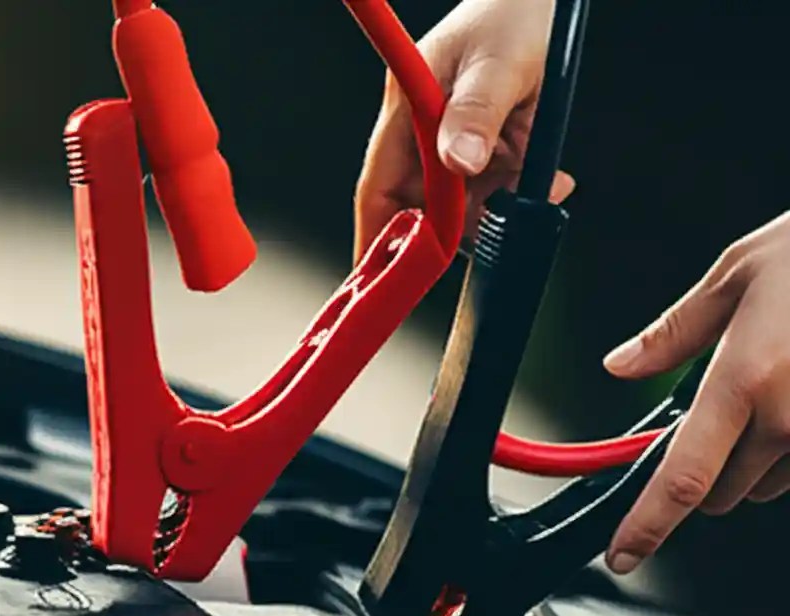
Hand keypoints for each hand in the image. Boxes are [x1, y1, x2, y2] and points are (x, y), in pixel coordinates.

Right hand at [354, 0, 575, 261]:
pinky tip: (545, 177)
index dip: (376, 238)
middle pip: (424, 204)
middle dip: (461, 224)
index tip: (378, 282)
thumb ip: (477, 114)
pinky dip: (519, 191)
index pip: (380, 187)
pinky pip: (495, 185)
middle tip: (497, 232)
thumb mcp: (498, 63)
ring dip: (501, 205)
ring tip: (540, 184)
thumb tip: (458, 163)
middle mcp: (423, 128)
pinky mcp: (484, 140)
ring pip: (464, 200)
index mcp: (408, 108)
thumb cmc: (513, 12)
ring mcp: (453, 137)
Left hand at [604, 210, 789, 573]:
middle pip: (722, 489)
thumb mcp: (736, 276)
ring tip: (778, 385)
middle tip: (720, 410)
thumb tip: (622, 365)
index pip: (681, 479)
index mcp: (743, 381)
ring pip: (769, 482)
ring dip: (758, 456)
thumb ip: (674, 334)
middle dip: (706, 467)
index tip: (624, 553)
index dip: (647, 525)